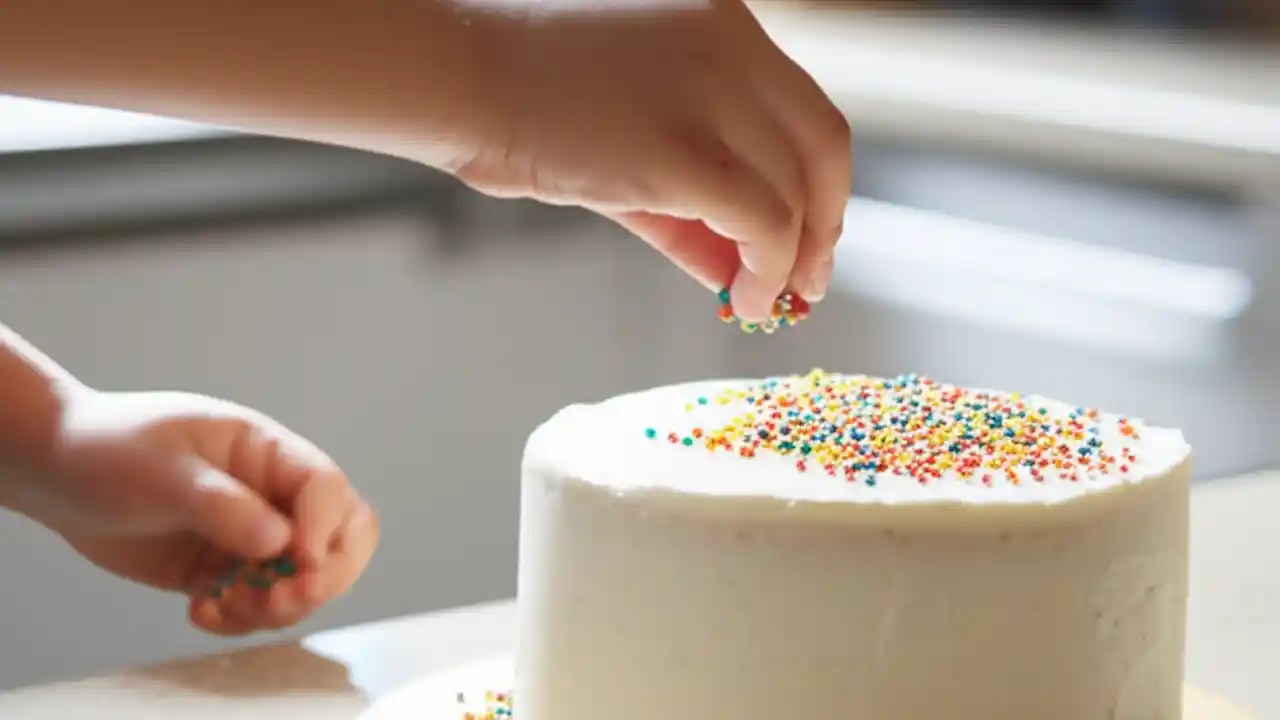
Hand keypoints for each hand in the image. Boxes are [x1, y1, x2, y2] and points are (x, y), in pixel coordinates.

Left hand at [32, 389, 377, 635]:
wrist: (61, 474)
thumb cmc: (111, 448)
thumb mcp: (164, 470)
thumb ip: (223, 505)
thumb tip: (279, 544)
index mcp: (268, 452)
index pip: (325, 488)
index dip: (323, 527)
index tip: (296, 562)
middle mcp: (273, 494)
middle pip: (344, 537)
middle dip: (325, 577)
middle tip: (280, 600)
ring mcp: (254, 535)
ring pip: (307, 580)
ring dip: (279, 606)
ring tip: (224, 605)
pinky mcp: (228, 570)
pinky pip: (261, 605)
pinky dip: (242, 620)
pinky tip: (200, 612)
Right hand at [452, 0, 851, 320]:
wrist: (451, 71)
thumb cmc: (518, 97)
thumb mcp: (626, 137)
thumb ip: (687, 198)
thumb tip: (736, 266)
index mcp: (722, 22)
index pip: (802, 109)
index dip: (820, 182)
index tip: (812, 235)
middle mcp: (731, 44)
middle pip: (823, 144)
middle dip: (827, 222)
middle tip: (810, 278)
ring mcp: (709, 91)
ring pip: (796, 191)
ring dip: (794, 259)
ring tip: (769, 300)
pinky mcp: (681, 148)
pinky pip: (762, 221)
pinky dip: (768, 268)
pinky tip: (748, 297)